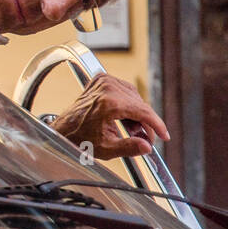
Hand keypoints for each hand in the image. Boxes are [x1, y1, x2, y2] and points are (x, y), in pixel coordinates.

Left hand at [50, 73, 169, 160]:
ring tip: (134, 131)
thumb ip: (129, 148)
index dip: (157, 125)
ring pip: (134, 97)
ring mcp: (103, 81)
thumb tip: (147, 147)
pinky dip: (129, 104)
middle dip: (147, 123)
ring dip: (138, 114)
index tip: (165, 136)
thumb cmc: (79, 140)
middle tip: (147, 139)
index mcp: (108, 103)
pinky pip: (125, 91)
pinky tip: (126, 119)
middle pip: (140, 104)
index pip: (143, 111)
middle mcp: (106, 88)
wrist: (63, 130)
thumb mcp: (106, 149)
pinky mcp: (100, 80)